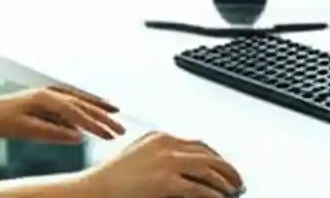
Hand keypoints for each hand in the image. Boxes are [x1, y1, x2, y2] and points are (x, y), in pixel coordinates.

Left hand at [0, 85, 124, 143]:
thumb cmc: (0, 121)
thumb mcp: (25, 131)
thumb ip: (53, 133)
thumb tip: (79, 136)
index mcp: (47, 98)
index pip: (78, 112)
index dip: (96, 124)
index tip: (111, 135)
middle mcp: (50, 93)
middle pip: (83, 105)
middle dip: (103, 117)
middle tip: (121, 129)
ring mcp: (48, 95)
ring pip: (79, 101)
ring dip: (97, 109)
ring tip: (115, 114)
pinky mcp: (45, 101)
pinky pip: (70, 103)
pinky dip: (84, 107)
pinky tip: (89, 115)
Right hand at [81, 131, 244, 197]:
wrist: (92, 191)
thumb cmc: (111, 182)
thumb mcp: (138, 160)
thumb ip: (161, 159)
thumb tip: (187, 172)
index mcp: (159, 137)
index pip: (198, 144)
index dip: (216, 157)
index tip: (225, 168)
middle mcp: (165, 145)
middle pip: (207, 153)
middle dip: (226, 168)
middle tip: (237, 181)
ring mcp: (166, 162)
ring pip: (208, 168)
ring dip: (225, 181)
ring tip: (234, 191)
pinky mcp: (165, 181)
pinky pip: (199, 188)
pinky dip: (214, 195)